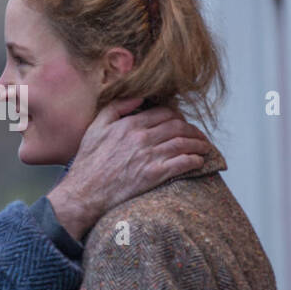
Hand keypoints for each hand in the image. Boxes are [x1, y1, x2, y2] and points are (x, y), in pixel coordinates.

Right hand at [46, 97, 208, 239]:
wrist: (84, 193)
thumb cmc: (88, 163)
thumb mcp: (95, 128)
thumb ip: (115, 108)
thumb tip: (136, 96)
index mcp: (130, 125)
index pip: (164, 113)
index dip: (178, 116)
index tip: (182, 121)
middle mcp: (142, 138)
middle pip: (178, 126)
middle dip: (193, 129)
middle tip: (199, 135)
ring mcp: (149, 157)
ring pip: (183, 143)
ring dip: (199, 144)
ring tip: (205, 147)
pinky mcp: (154, 175)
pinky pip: (182, 163)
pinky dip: (195, 160)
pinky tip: (199, 161)